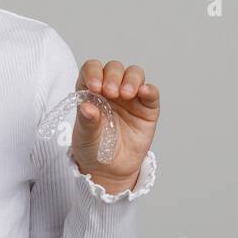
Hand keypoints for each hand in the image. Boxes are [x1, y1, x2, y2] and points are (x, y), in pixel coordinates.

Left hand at [70, 59, 160, 191]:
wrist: (110, 169)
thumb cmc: (93, 149)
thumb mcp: (85, 137)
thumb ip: (87, 122)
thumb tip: (87, 108)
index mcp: (91, 90)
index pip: (92, 69)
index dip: (93, 73)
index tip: (95, 87)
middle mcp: (111, 89)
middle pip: (114, 69)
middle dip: (112, 76)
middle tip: (110, 92)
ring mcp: (131, 97)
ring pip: (134, 74)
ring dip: (131, 80)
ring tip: (125, 94)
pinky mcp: (147, 108)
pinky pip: (151, 93)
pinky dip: (149, 89)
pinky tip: (144, 92)